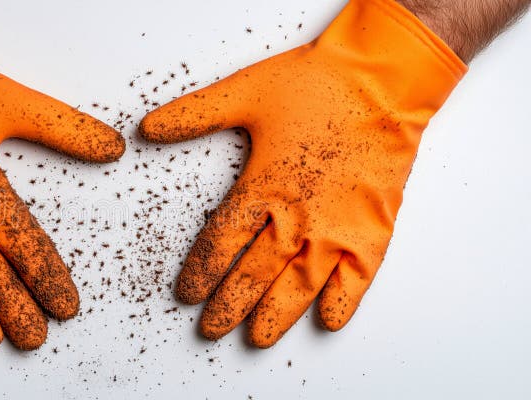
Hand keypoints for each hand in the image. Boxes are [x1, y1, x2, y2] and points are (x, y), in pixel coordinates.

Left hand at [139, 0, 465, 346]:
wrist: (384, 79)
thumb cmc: (316, 83)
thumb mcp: (244, 92)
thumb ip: (194, 115)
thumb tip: (147, 128)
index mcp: (262, 187)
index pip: (220, 244)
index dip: (201, 273)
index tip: (187, 294)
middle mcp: (296, 217)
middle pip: (253, 275)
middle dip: (229, 306)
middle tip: (211, 330)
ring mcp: (337, 228)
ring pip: (299, 285)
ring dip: (277, 314)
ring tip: (258, 338)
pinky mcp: (373, 228)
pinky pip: (357, 277)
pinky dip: (343, 301)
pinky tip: (328, 319)